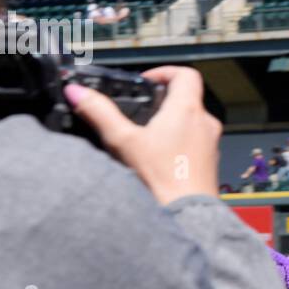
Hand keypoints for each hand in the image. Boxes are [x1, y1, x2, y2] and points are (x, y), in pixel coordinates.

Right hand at [67, 66, 221, 205]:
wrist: (188, 216)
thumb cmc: (162, 181)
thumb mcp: (123, 142)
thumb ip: (99, 113)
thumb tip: (78, 92)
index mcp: (188, 110)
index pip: (186, 74)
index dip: (165, 72)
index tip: (146, 80)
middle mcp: (205, 123)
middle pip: (187, 98)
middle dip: (163, 101)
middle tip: (140, 110)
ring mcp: (210, 144)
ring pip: (191, 122)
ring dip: (171, 124)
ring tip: (145, 137)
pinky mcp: (210, 163)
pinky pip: (195, 144)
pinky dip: (178, 144)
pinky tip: (158, 160)